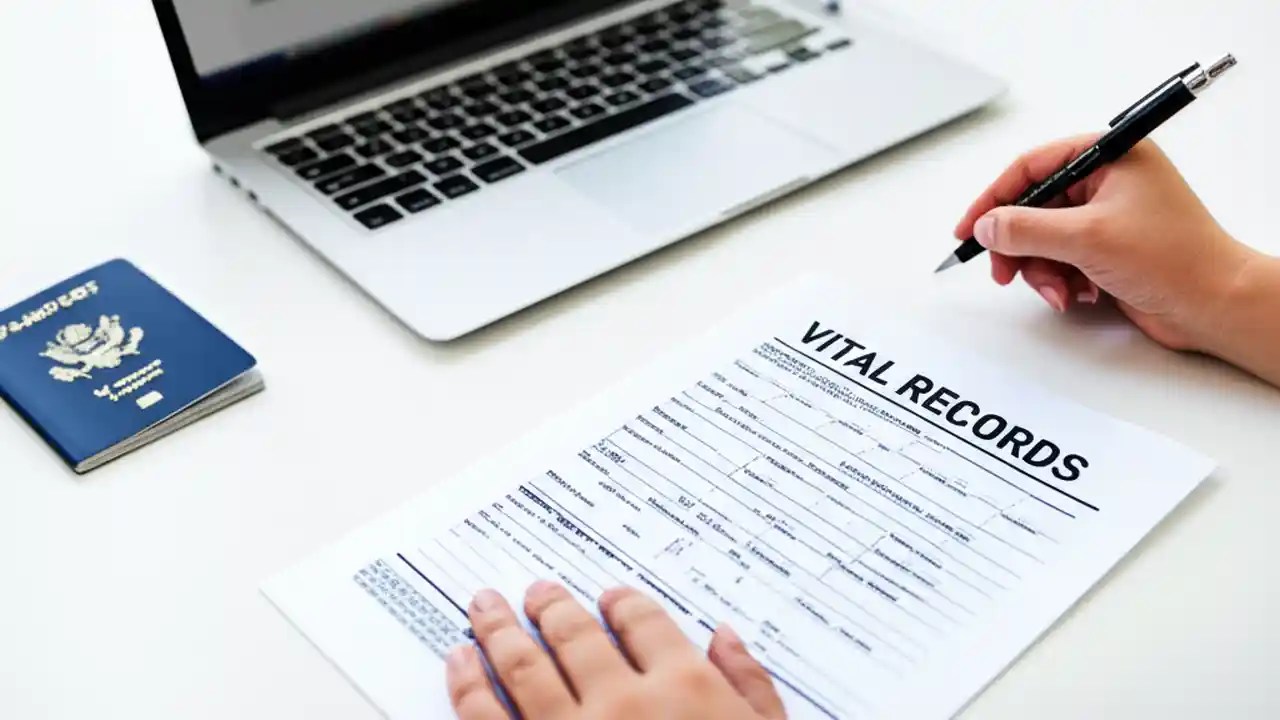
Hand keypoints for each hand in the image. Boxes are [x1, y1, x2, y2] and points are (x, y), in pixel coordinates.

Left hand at [446, 582, 786, 719]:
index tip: (610, 597)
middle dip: (552, 607)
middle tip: (536, 592)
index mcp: (686, 689)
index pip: (644, 622)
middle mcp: (624, 701)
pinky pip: (485, 717)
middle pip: (576, 634)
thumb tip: (725, 638)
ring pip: (522, 664)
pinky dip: (467, 684)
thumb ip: (751, 690)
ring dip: (499, 629)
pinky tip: (459, 663)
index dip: (622, 603)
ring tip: (485, 608)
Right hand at [954, 136, 1260, 352]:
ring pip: (1044, 239)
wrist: (1216, 305)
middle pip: (1033, 207)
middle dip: (1018, 245)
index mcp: (1110, 157)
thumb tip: (987, 226)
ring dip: (1042, 270)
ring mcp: (1108, 218)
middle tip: (1004, 272)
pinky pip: (1062, 260)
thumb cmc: (1174, 259)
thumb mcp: (1087, 237)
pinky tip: (1080, 295)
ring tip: (1059, 291)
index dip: (994, 198)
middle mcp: (1108, 182)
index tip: (969, 229)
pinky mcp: (1109, 250)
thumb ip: (1026, 229)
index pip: (1032, 166)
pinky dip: (1061, 280)